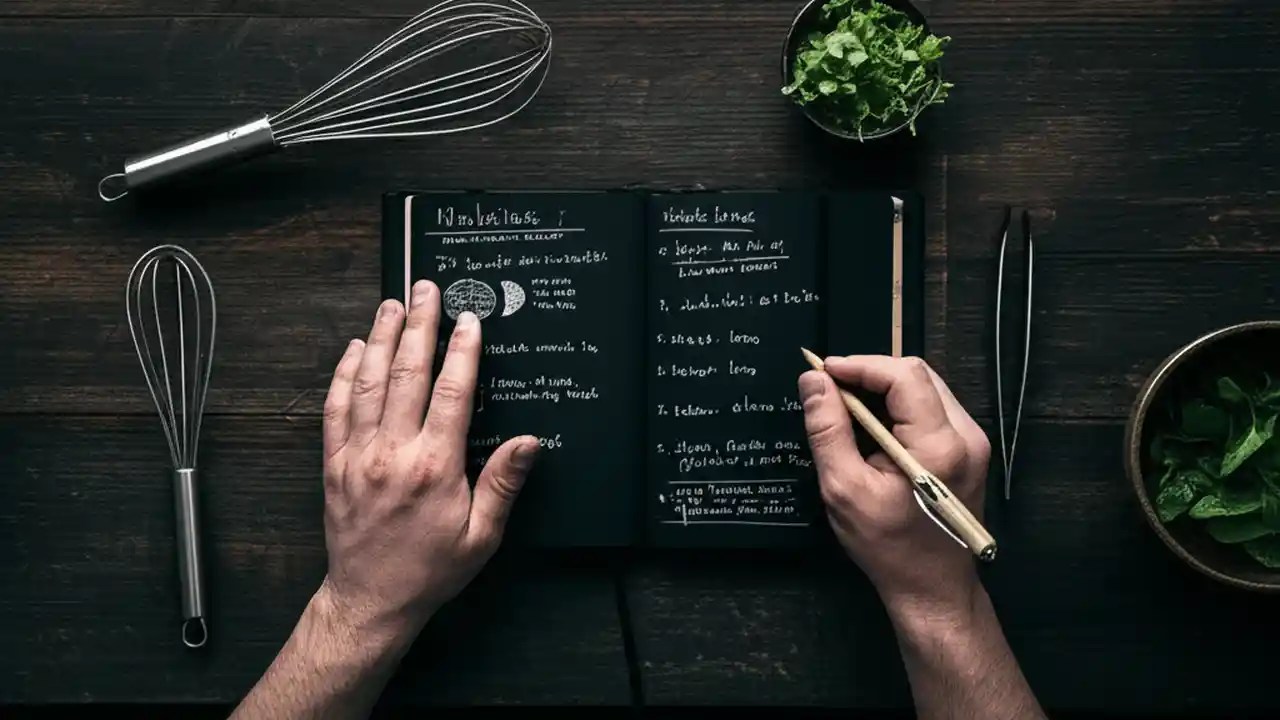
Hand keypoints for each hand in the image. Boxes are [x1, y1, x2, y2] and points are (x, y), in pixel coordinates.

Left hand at [318, 280, 539, 645]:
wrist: (371, 600)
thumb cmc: (430, 570)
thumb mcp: (482, 536)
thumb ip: (503, 483)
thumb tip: (530, 442)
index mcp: (434, 467)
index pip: (452, 393)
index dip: (462, 350)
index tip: (469, 319)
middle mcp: (393, 453)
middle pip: (407, 374)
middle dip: (420, 326)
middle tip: (426, 290)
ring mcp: (358, 456)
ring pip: (368, 383)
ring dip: (382, 338)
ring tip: (392, 304)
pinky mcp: (334, 465)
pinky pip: (336, 409)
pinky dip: (344, 375)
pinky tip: (354, 350)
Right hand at [798, 356, 989, 616]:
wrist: (933, 588)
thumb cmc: (887, 547)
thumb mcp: (844, 489)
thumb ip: (828, 430)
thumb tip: (813, 381)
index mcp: (938, 446)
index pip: (904, 376)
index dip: (860, 365)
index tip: (823, 371)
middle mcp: (966, 435)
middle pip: (918, 374)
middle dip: (871, 372)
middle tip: (832, 387)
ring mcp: (973, 442)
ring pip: (926, 387)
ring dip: (885, 387)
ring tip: (848, 404)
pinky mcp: (970, 450)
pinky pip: (933, 407)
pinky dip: (900, 405)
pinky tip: (874, 424)